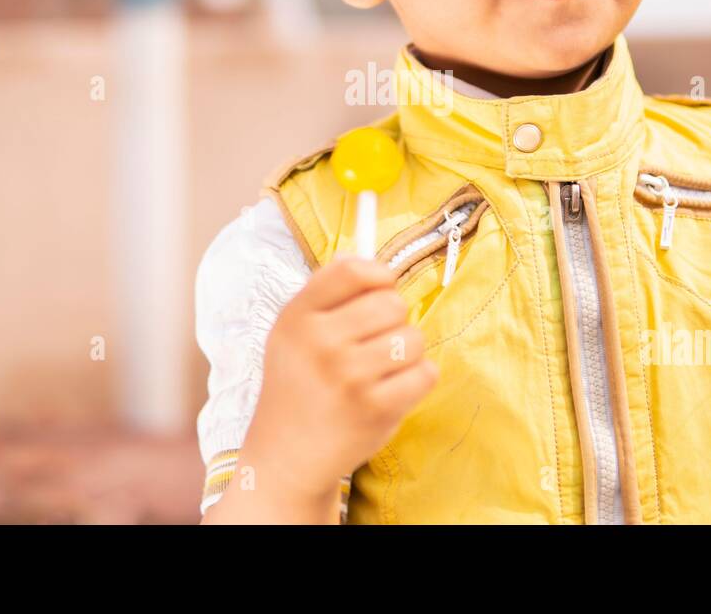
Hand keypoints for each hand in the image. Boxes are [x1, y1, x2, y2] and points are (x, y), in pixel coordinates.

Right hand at [242, 256, 438, 500]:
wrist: (285, 457)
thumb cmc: (297, 387)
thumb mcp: (291, 334)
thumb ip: (325, 294)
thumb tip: (364, 252)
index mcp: (298, 317)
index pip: (351, 269)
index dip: (377, 275)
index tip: (379, 289)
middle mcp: (321, 342)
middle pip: (392, 303)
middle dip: (394, 319)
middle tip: (376, 341)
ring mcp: (349, 377)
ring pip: (414, 338)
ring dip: (407, 353)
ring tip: (382, 369)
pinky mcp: (376, 410)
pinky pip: (425, 373)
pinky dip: (416, 381)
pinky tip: (392, 391)